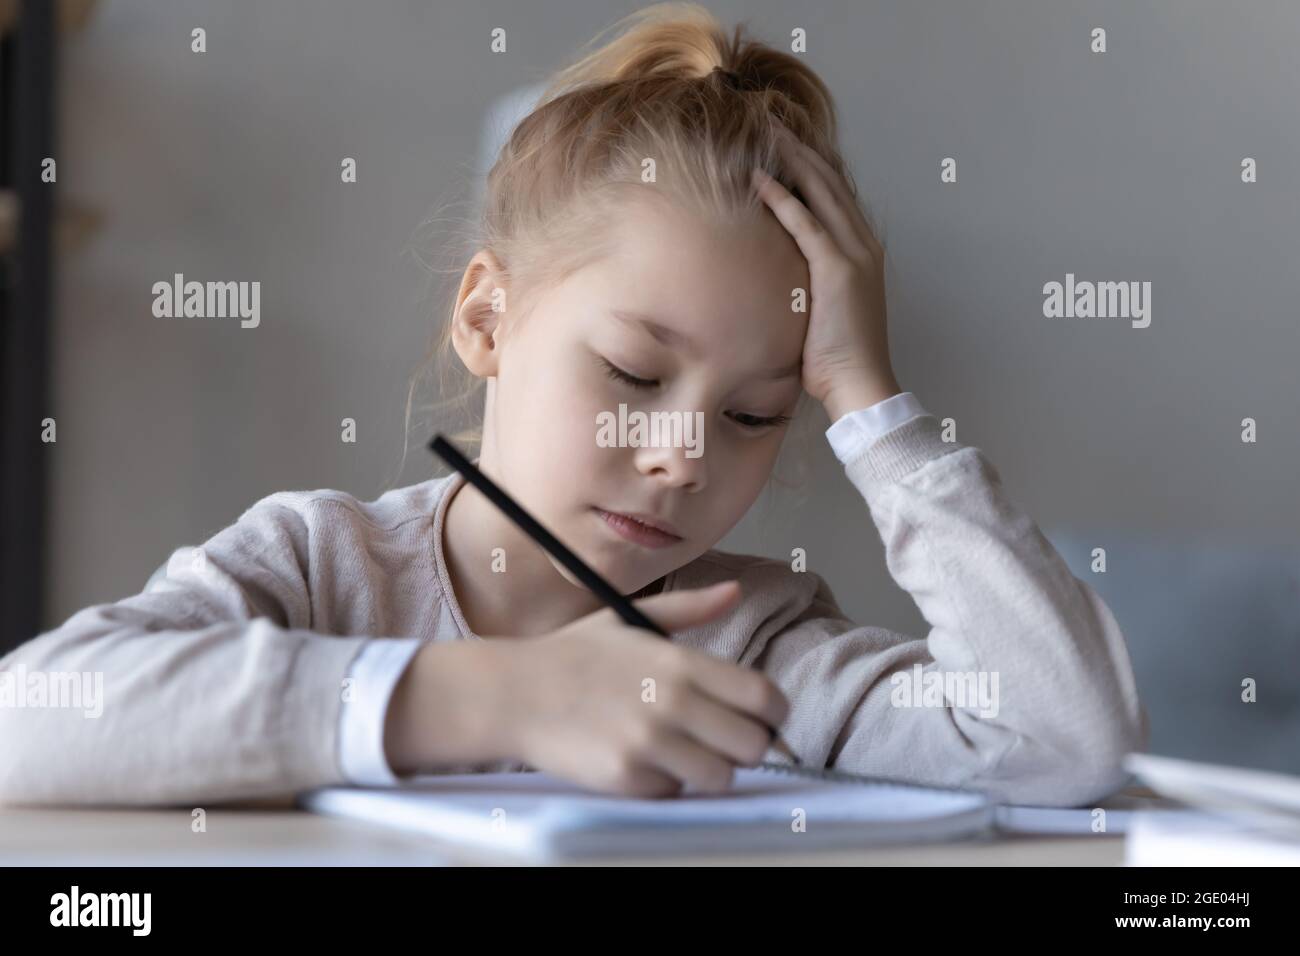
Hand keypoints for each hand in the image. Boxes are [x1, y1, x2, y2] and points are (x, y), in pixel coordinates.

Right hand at [502, 581, 789, 797]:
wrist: (512, 693)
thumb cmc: (572, 655)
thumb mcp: (629, 617)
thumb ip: (688, 608)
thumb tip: (733, 591)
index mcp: (680, 661)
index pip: (763, 697)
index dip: (772, 713)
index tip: (760, 719)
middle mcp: (672, 702)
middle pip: (752, 745)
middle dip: (742, 745)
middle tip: (719, 739)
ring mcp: (650, 743)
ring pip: (720, 776)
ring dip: (707, 768)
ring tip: (680, 752)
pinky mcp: (626, 777)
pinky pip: (674, 792)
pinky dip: (664, 783)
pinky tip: (640, 760)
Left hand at [752, 127, 900, 421]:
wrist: (861, 384)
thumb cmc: (838, 357)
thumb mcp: (825, 308)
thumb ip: (810, 281)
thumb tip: (778, 274)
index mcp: (862, 250)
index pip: (836, 193)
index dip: (813, 163)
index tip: (787, 139)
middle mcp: (863, 243)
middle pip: (830, 181)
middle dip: (801, 148)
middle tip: (772, 121)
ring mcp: (853, 254)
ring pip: (820, 191)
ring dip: (792, 159)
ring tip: (765, 132)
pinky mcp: (836, 270)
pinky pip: (804, 224)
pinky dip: (781, 199)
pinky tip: (759, 179)